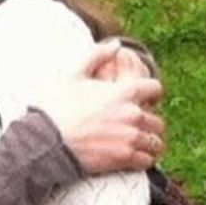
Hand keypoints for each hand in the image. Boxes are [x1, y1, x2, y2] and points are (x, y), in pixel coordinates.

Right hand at [41, 39, 165, 174]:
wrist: (48, 139)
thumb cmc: (58, 106)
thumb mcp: (73, 74)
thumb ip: (97, 55)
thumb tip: (117, 44)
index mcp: (124, 92)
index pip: (155, 90)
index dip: (151, 94)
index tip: (144, 100)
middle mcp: (133, 114)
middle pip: (157, 121)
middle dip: (148, 123)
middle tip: (135, 126)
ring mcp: (131, 137)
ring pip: (155, 142)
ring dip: (147, 143)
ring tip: (135, 143)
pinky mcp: (125, 157)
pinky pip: (147, 160)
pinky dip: (141, 159)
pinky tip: (130, 156)